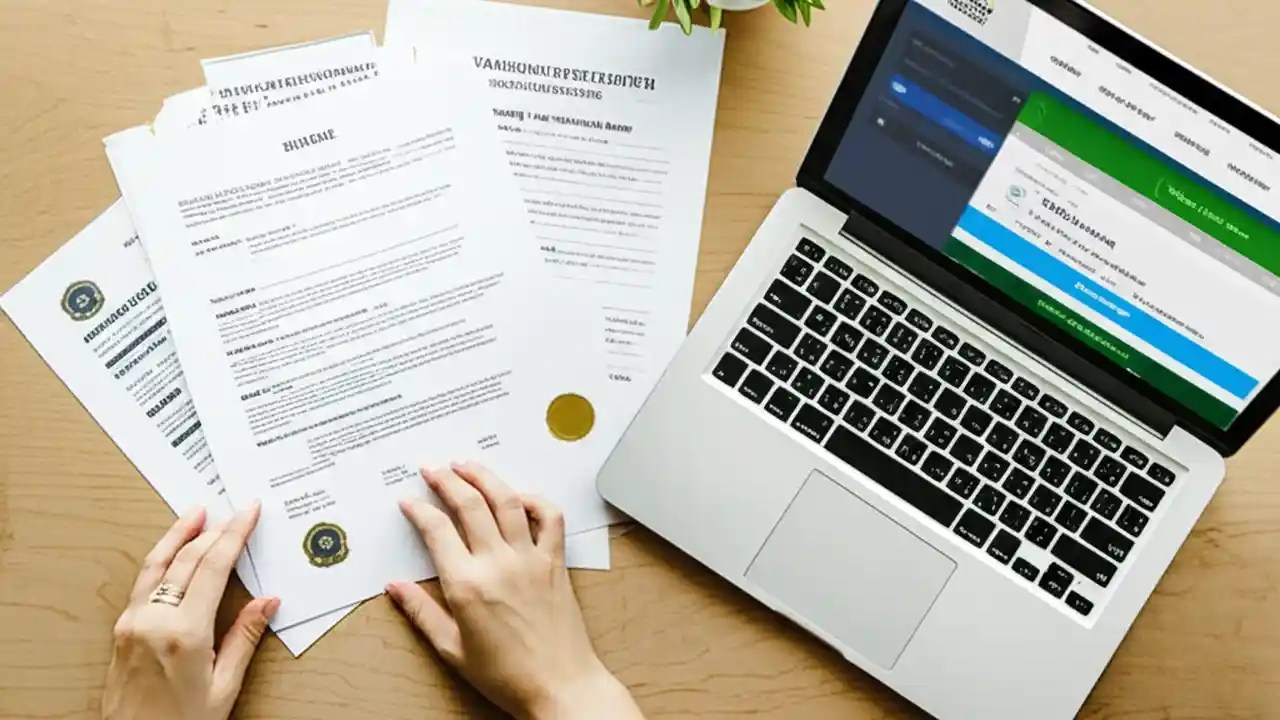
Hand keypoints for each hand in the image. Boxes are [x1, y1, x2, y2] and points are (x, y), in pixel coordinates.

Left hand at [102, 503, 277, 719]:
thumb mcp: (223, 687)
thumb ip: (244, 638)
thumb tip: (267, 602)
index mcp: (184, 633)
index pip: (213, 568)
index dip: (234, 535)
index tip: (248, 512)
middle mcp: (153, 621)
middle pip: (186, 560)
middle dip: (213, 530)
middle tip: (233, 510)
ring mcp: (132, 624)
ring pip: (157, 565)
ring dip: (179, 535)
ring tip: (196, 513)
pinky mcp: (122, 631)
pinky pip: (143, 583)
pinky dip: (161, 559)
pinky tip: (171, 552)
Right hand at [387, 462, 642, 719]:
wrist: (559, 686)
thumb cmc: (507, 675)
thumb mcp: (452, 649)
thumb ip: (421, 612)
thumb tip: (395, 588)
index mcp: (467, 585)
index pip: (436, 531)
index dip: (419, 510)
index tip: (409, 502)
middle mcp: (498, 564)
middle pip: (469, 504)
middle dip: (446, 480)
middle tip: (432, 469)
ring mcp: (530, 558)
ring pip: (506, 500)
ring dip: (484, 477)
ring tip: (467, 466)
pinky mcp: (556, 561)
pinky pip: (549, 517)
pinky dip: (535, 499)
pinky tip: (518, 496)